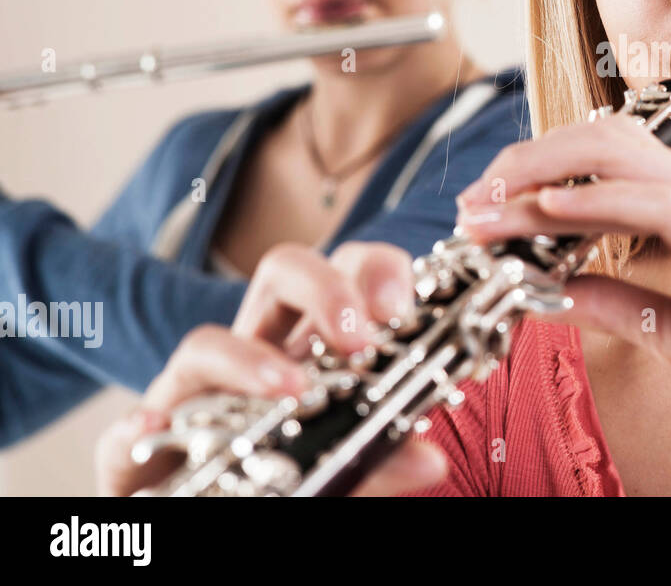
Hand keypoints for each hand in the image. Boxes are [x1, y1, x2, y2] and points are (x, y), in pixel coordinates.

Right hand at [95, 242, 447, 495]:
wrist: (222, 516)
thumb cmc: (287, 484)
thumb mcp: (345, 467)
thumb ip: (380, 461)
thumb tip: (429, 460)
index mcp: (315, 347)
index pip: (349, 274)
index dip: (375, 271)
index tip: (402, 307)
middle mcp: (257, 356)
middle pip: (282, 276)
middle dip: (323, 288)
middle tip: (358, 338)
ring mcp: (196, 398)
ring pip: (202, 345)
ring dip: (244, 360)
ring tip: (286, 390)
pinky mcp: (140, 455)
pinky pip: (123, 436)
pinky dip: (137, 430)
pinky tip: (150, 435)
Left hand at [455, 113, 670, 423]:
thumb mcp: (670, 326)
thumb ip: (615, 298)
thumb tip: (549, 286)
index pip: (603, 159)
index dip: (537, 172)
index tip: (483, 209)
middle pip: (601, 140)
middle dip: (526, 163)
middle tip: (472, 202)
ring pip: (619, 158)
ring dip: (543, 178)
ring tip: (490, 209)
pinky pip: (658, 203)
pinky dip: (598, 201)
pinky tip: (552, 210)